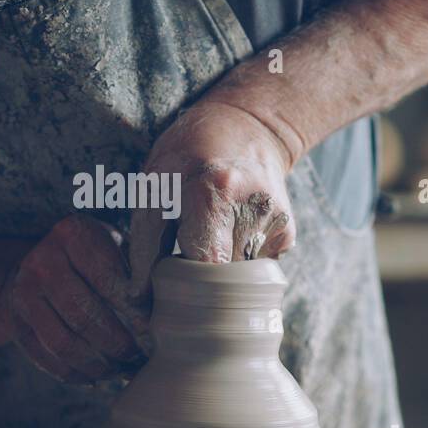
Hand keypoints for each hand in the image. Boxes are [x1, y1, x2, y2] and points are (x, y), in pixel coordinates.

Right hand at [2, 215, 147, 382]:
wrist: (34, 265)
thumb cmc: (92, 258)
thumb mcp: (113, 247)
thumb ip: (136, 271)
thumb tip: (166, 315)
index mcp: (73, 234)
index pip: (107, 280)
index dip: (133, 311)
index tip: (153, 332)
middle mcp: (42, 261)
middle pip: (84, 315)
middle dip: (117, 344)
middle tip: (139, 358)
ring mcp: (23, 293)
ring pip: (63, 342)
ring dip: (97, 365)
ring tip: (119, 372)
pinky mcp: (15, 322)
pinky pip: (45, 357)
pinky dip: (74, 374)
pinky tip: (95, 377)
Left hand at [129, 100, 296, 296]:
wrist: (246, 126)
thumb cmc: (186, 157)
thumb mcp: (152, 187)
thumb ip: (144, 246)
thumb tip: (138, 302)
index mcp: (211, 193)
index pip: (202, 266)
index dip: (183, 289)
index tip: (167, 290)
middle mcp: (252, 208)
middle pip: (224, 280)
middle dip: (200, 284)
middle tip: (182, 263)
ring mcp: (276, 222)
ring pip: (242, 279)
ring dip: (220, 272)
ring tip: (208, 236)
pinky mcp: (289, 231)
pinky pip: (257, 267)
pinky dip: (238, 260)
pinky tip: (231, 231)